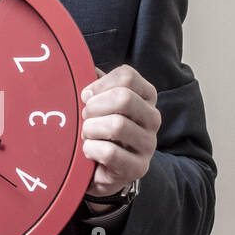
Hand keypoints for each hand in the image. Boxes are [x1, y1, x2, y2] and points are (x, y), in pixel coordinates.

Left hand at [79, 65, 160, 200]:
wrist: (101, 169)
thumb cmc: (98, 130)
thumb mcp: (97, 103)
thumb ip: (94, 84)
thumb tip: (81, 65)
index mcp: (145, 96)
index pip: (127, 76)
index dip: (99, 84)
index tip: (86, 96)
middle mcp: (152, 118)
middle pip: (124, 98)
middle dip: (95, 107)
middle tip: (85, 116)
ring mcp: (148, 144)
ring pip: (117, 126)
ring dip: (91, 129)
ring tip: (87, 135)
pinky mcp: (138, 167)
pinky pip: (109, 153)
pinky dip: (91, 150)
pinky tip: (89, 152)